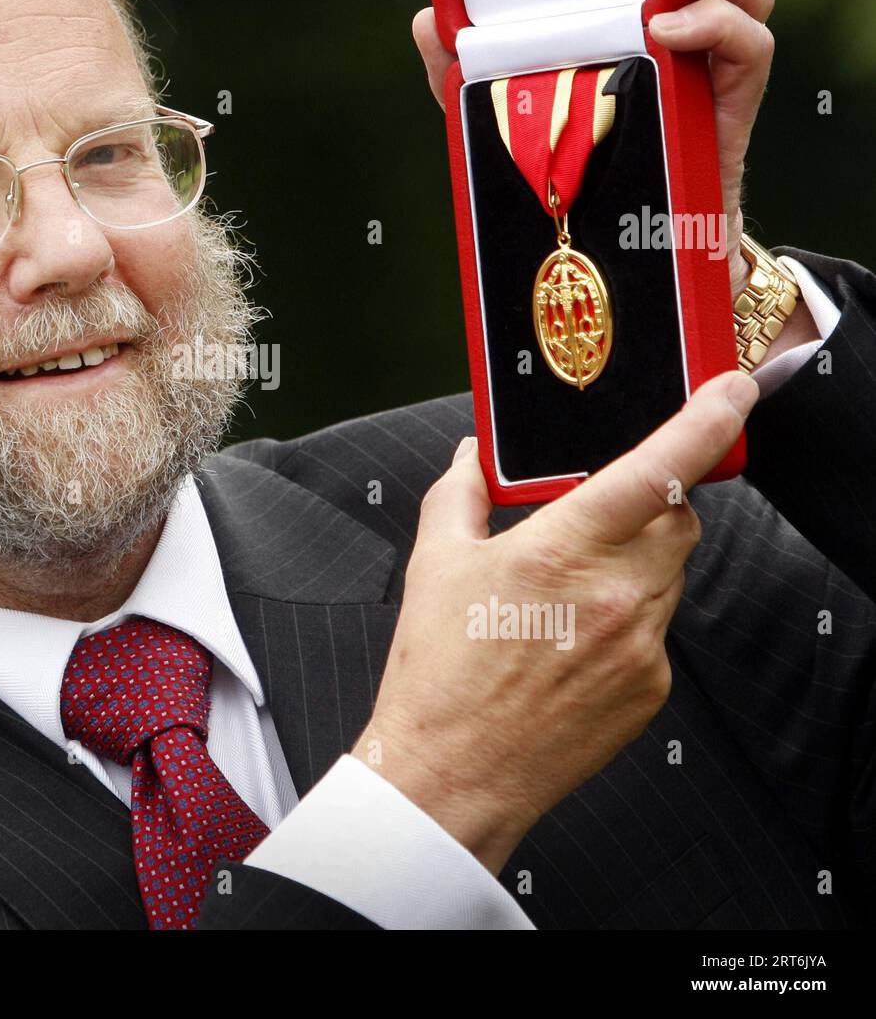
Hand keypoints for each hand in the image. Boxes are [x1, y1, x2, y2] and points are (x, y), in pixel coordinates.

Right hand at [352, 369, 759, 874]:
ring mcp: (641, 647)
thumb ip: (460, 495)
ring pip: (670, 573)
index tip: (732, 392)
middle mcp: (614, 596)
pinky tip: (573, 641)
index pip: (656, 470)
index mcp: (560, 552)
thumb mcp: (434, 565)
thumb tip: (470, 459)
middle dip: (656, 500)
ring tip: (569, 592)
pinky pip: (659, 628)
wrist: (452, 772)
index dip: (706, 423)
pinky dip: (629, 618)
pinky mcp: (652, 689)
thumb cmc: (438, 675)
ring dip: (638, 561)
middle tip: (604, 511)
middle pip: (679, 518)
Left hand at [411, 0, 774, 297]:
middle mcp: (692, 26)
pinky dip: (712, 27)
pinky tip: (666, 29)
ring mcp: (717, 62)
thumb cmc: (576, 165)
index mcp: (647, 13)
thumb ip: (468, 70)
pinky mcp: (732, 99)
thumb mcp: (509, 111)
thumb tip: (427, 21)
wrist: (624, 244)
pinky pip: (747, 45)